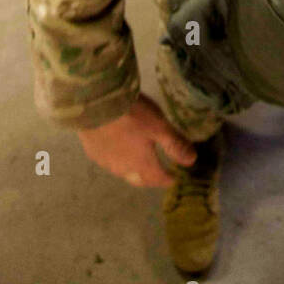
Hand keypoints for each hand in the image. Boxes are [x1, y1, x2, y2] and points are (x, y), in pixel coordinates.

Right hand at [77, 93, 196, 187]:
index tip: (173, 179)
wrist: (96, 104)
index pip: (157, 178)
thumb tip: (192, 161)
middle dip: (149, 179)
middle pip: (138, 179)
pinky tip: (115, 148)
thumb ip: (175, 144)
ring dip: (132, 169)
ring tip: (137, 160)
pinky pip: (107, 160)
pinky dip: (116, 158)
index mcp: (141, 164)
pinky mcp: (91, 151)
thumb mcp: (160, 126)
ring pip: (121, 171)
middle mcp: (122, 169)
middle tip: (156, 175)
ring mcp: (104, 161)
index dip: (167, 179)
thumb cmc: (132, 114)